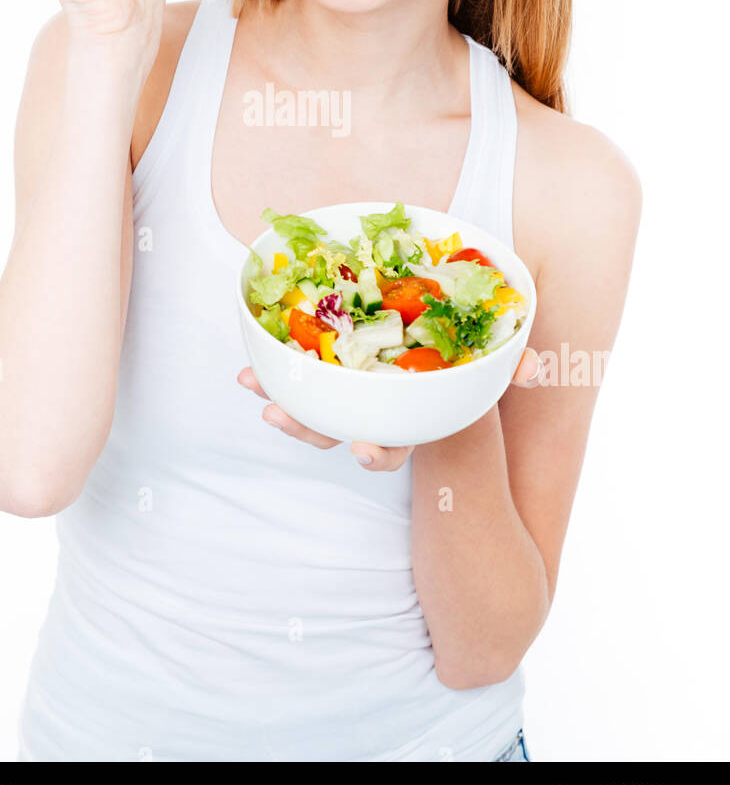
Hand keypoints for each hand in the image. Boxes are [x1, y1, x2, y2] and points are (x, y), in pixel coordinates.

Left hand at [236, 347, 541, 471]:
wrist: (441, 330)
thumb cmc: (462, 354)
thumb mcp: (487, 361)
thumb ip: (510, 364)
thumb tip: (536, 368)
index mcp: (407, 416)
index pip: (392, 447)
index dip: (375, 454)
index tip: (361, 451)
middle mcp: (371, 414)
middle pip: (335, 434)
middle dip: (306, 430)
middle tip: (276, 415)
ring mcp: (344, 394)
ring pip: (307, 410)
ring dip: (278, 402)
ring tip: (252, 389)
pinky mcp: (320, 366)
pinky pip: (292, 373)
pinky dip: (269, 372)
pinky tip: (248, 370)